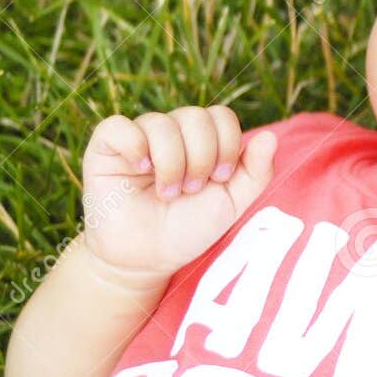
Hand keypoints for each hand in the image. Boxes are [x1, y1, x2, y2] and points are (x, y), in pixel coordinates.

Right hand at [80, 106, 278, 285]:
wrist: (146, 260)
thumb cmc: (188, 230)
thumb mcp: (231, 204)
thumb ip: (255, 172)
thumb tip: (271, 136)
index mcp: (202, 140)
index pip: (222, 116)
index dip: (226, 146)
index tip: (219, 180)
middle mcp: (171, 133)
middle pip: (196, 116)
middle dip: (200, 158)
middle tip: (190, 191)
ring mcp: (138, 137)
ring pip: (161, 122)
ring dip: (171, 163)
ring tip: (167, 193)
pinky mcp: (106, 148)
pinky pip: (118, 126)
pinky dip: (133, 145)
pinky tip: (139, 168)